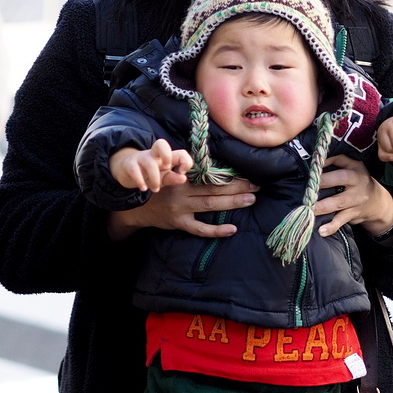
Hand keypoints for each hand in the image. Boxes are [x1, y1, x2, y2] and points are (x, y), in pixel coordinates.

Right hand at [108, 177, 257, 241]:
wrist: (137, 206)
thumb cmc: (158, 185)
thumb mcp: (167, 171)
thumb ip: (186, 167)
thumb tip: (212, 163)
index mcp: (181, 176)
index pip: (208, 174)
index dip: (228, 174)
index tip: (245, 172)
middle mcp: (181, 191)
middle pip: (213, 188)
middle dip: (237, 187)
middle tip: (256, 186)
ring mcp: (180, 208)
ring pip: (210, 204)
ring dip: (233, 202)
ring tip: (251, 199)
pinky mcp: (179, 223)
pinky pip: (200, 229)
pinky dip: (216, 230)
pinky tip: (232, 229)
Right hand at [110, 140, 192, 192]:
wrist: (126, 170)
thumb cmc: (149, 173)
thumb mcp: (163, 177)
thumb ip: (173, 178)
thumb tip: (184, 178)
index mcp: (165, 157)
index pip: (180, 152)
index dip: (185, 161)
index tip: (182, 172)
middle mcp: (153, 155)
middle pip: (161, 144)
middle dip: (167, 155)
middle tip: (167, 168)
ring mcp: (141, 158)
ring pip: (149, 163)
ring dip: (154, 179)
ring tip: (155, 189)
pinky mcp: (130, 165)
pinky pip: (134, 170)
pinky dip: (139, 180)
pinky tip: (143, 188)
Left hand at [314, 154, 392, 237]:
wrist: (377, 203)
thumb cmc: (357, 182)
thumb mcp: (353, 168)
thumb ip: (336, 162)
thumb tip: (313, 160)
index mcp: (355, 167)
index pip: (341, 159)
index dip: (327, 160)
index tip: (313, 164)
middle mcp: (358, 182)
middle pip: (340, 179)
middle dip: (323, 181)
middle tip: (308, 185)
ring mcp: (356, 199)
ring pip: (338, 202)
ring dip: (322, 206)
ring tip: (309, 209)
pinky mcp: (353, 213)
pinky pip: (341, 220)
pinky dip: (331, 226)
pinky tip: (321, 230)